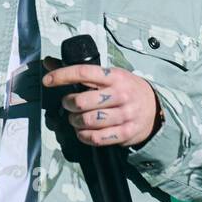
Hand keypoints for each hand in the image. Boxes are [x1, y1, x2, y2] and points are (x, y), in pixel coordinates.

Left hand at [41, 56, 159, 147]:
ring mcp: (124, 114)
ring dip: (74, 121)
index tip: (47, 81)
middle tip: (68, 104)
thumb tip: (48, 63)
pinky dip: (84, 136)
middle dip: (68, 104)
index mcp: (114, 76)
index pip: (83, 72)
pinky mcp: (125, 132)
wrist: (155, 108)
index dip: (62, 76)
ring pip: (87, 121)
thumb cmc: (125, 89)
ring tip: (75, 118)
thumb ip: (80, 71)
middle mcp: (120, 94)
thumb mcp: (108, 75)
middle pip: (82, 101)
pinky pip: (96, 138)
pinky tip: (82, 131)